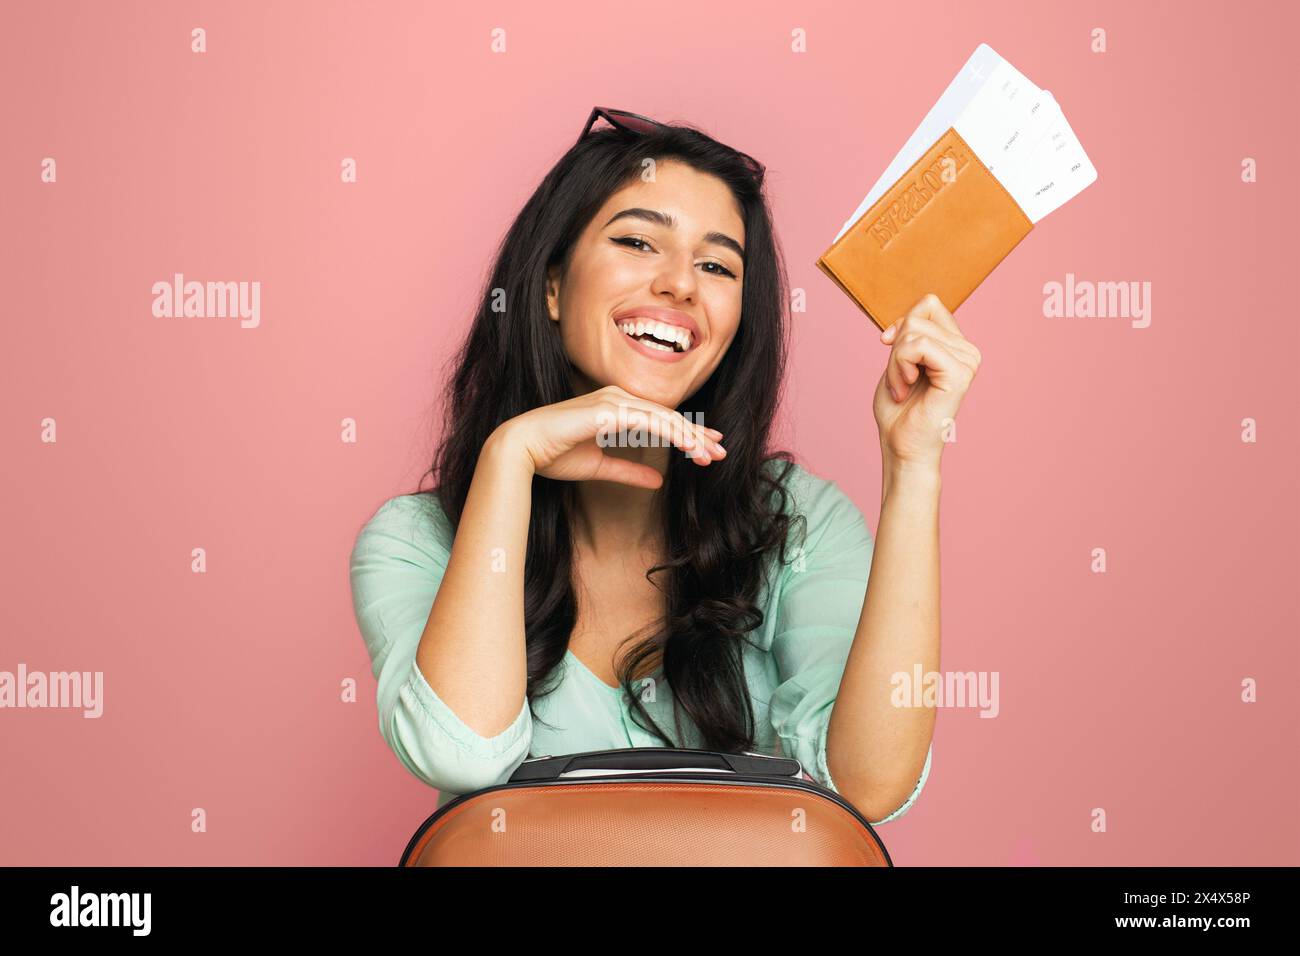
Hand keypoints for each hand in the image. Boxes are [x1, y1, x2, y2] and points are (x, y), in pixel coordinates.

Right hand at [491, 385, 725, 488]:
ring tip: (711, 455)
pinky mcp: (608, 410)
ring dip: (690, 436)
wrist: (522, 448)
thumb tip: (657, 480)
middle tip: (721, 452)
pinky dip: (673, 434)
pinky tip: (690, 447)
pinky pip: (650, 422)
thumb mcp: (599, 466)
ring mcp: (613, 402)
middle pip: (668, 416)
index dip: (686, 434)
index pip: (659, 419)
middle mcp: (617, 399)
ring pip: (664, 418)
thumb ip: (628, 470)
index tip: (707, 448)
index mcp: (615, 408)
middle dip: (697, 435)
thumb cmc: (553, 455)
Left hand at [873, 293, 981, 470]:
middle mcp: (968, 351)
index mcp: (956, 345)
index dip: (901, 322)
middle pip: (917, 317)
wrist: (901, 446)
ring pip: (913, 332)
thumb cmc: (899, 410)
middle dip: (895, 349)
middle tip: (900, 381)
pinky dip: (900, 367)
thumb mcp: (900, 358)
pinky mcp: (960, 373)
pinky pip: (917, 347)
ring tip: (903, 387)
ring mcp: (968, 361)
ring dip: (895, 362)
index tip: (889, 347)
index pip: (929, 304)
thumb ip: (911, 330)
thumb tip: (919, 306)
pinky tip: (906, 388)